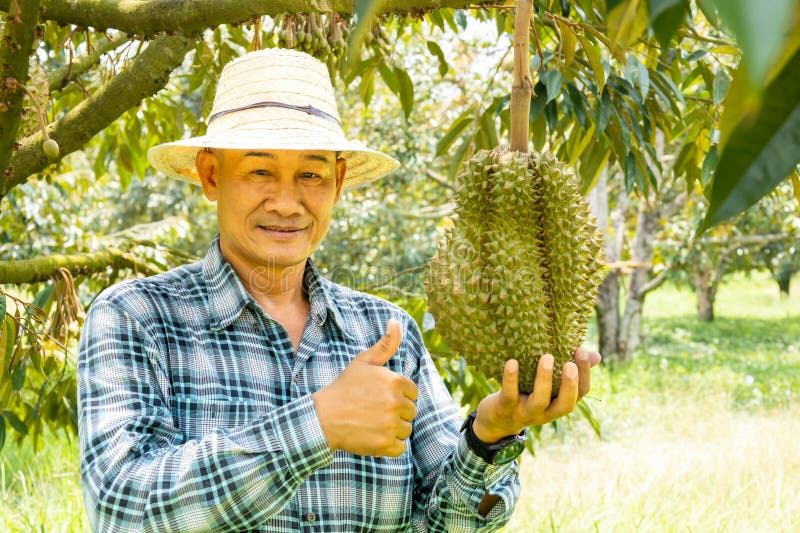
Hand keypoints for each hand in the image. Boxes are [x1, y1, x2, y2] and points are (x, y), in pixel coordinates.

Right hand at [312, 319, 417, 456]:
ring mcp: (391, 425)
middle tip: (373, 410)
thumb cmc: (344, 388)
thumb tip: (396, 322)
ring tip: (372, 423)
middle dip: (396, 412)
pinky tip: (373, 436)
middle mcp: (396, 403)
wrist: (323, 417)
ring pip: (406, 430)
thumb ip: (385, 344)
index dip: (398, 395)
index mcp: (395, 381)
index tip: (379, 397)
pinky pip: (400, 447)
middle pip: (411, 412)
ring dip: (393, 429)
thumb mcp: (364, 361)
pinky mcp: (385, 445)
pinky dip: (389, 446)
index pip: (412, 392)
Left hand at [472, 348, 600, 443]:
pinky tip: (512, 362)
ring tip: (547, 357)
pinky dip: (511, 379)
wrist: (495, 421)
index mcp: (558, 404)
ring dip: (544, 379)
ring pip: (539, 401)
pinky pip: (509, 395)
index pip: (580, 394)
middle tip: (570, 363)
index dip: (584, 374)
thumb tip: (595, 356)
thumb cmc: (526, 395)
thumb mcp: (547, 385)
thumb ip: (568, 369)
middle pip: (565, 405)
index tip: (581, 351)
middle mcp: (545, 413)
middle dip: (569, 384)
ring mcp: (525, 413)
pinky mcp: (505, 408)